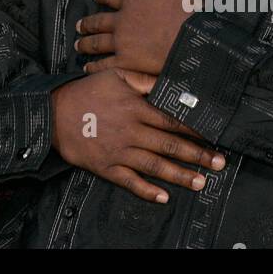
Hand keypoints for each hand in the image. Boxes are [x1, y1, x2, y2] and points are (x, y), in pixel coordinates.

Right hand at [50, 69, 222, 202]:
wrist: (53, 113)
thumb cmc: (86, 92)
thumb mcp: (114, 76)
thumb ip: (142, 80)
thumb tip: (168, 82)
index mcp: (135, 108)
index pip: (172, 120)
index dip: (195, 129)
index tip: (215, 135)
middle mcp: (131, 131)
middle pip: (170, 145)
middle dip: (198, 155)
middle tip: (220, 163)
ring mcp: (120, 151)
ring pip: (156, 165)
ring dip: (180, 175)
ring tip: (202, 182)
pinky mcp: (107, 167)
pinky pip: (130, 182)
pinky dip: (147, 191)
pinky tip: (163, 197)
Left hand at [75, 0, 198, 77]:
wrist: (191, 41)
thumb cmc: (186, 11)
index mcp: (133, 1)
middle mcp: (122, 21)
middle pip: (99, 21)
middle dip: (87, 23)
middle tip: (78, 25)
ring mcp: (121, 43)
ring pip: (97, 43)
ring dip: (86, 44)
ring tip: (77, 45)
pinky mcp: (125, 62)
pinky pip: (105, 65)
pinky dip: (94, 67)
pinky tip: (87, 68)